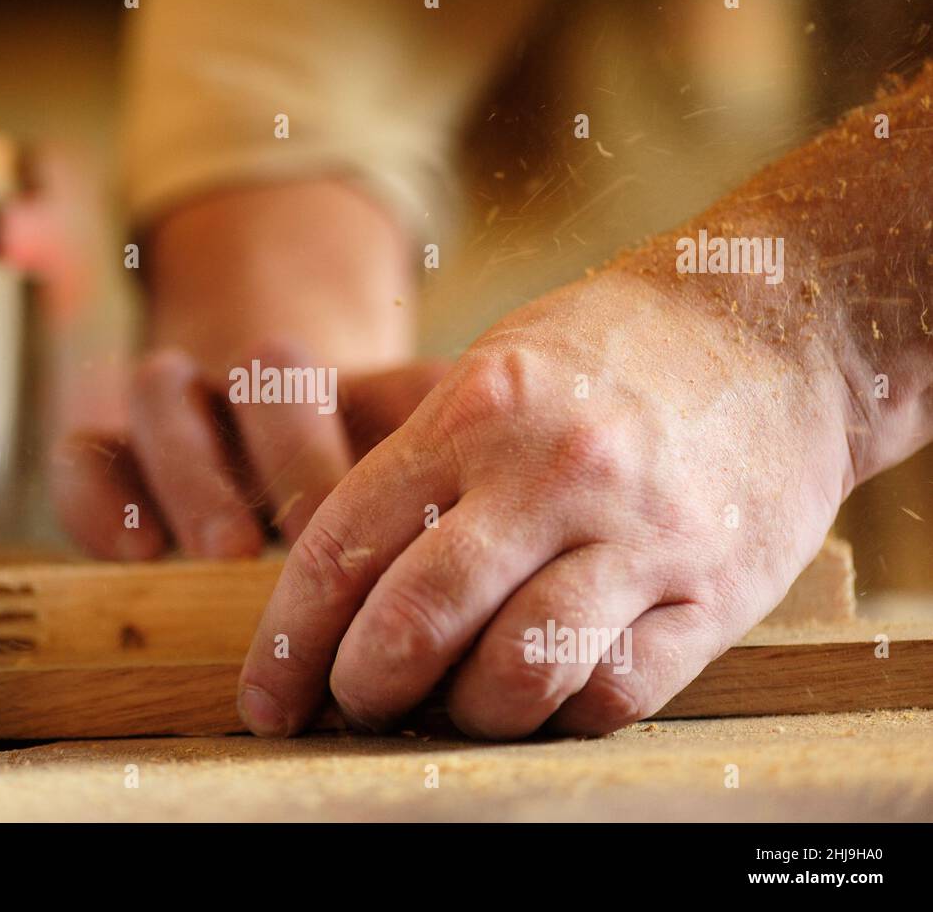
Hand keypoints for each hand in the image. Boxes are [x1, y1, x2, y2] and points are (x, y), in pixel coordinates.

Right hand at [53, 179, 429, 557]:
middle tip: (320, 532)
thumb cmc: (346, 447)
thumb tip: (555, 530)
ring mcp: (171, 406)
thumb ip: (458, 460)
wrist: (251, 390)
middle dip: (287, 458)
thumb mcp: (411, 435)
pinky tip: (134, 551)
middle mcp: (246, 381)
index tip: (390, 525)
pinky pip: (83, 455)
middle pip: (258, 381)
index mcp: (329, 378)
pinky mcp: (102, 442)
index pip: (340, 391)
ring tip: (227, 548)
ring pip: (162, 396)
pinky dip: (96, 496)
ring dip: (196, 469)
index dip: (350, 454)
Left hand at [236, 268, 856, 738]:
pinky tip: (541, 694)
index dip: (289, 640)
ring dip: (461, 714)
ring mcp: (637, 534)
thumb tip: (323, 575)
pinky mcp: (713, 591)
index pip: (344, 545)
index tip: (265, 699)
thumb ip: (409, 461)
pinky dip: (557, 714)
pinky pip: (612, 692)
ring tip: (450, 706)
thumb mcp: (492, 368)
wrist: (781, 332)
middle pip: (417, 619)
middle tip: (355, 705)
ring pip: (514, 674)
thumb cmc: (608, 355)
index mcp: (474, 411)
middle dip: (363, 687)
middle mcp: (549, 472)